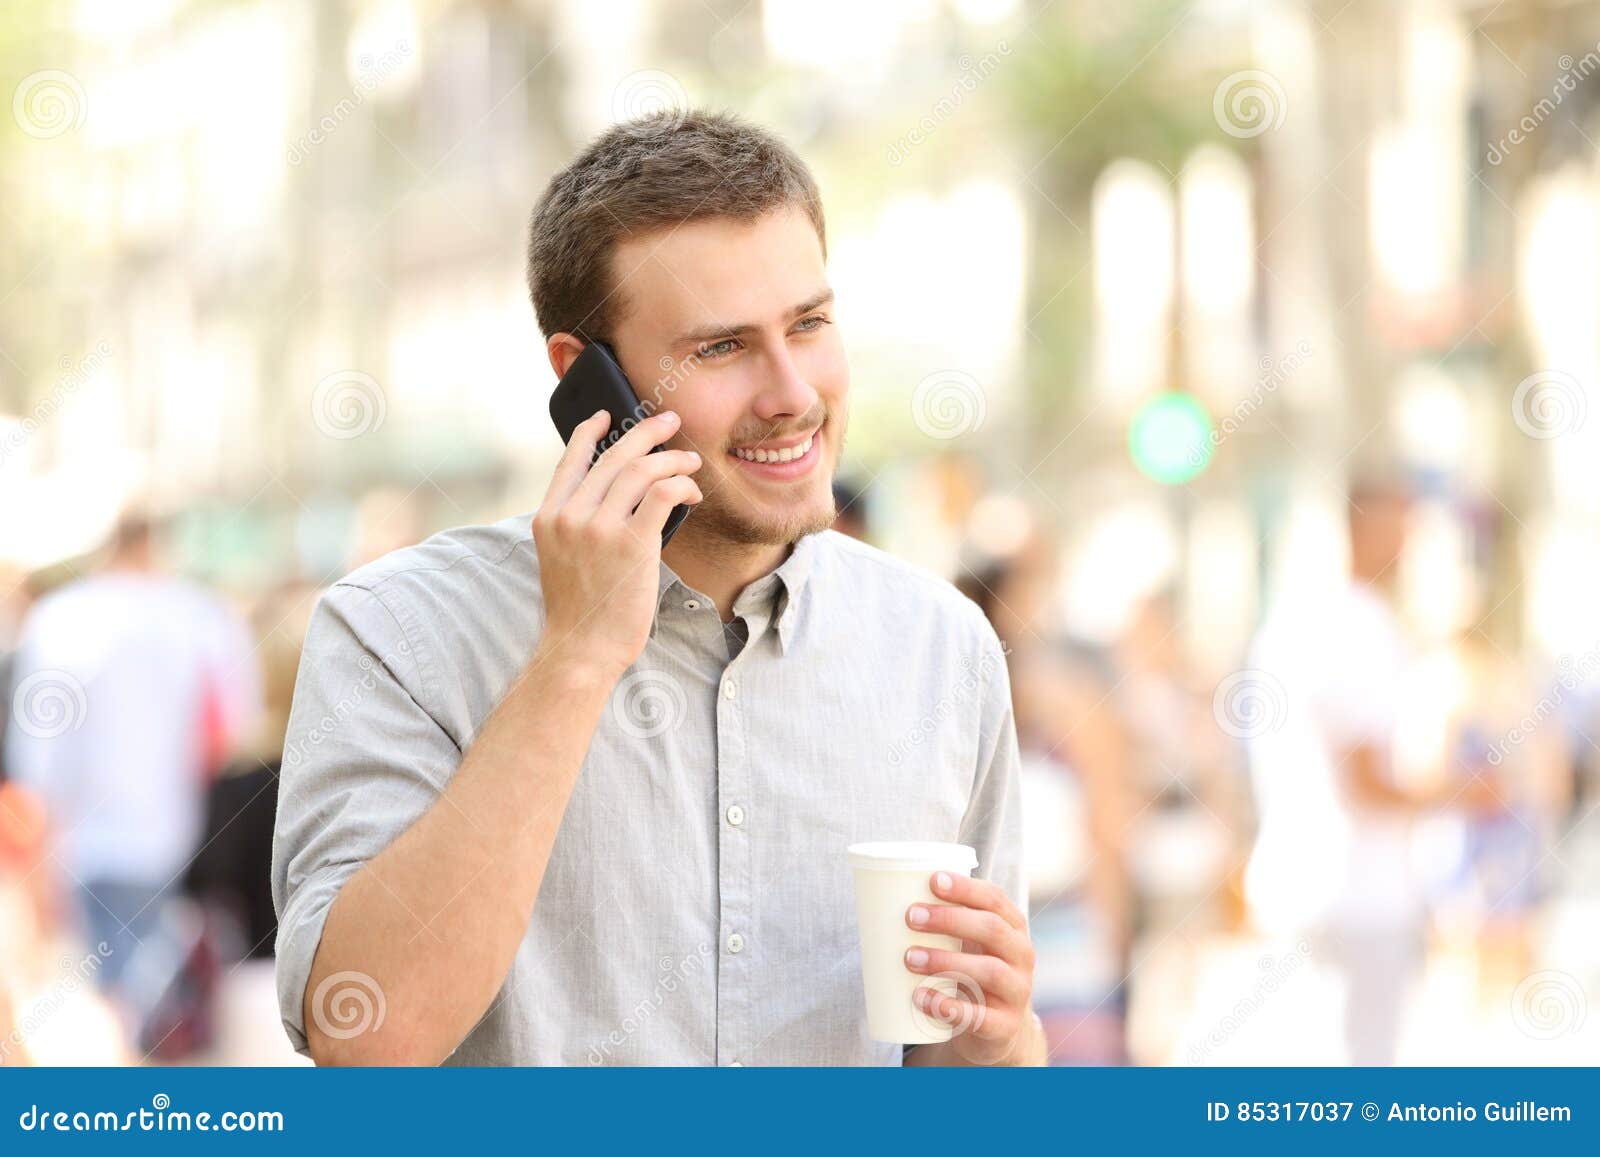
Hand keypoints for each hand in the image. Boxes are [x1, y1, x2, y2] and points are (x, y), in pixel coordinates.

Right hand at [531, 408, 701, 680]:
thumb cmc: (581, 609)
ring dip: (672, 460)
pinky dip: (681, 486)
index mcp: (549, 517)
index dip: (590, 431)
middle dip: (646, 432)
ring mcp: (599, 529)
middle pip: (613, 456)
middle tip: (671, 421)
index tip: (609, 415)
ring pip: (641, 470)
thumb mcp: (563, 557)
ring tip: (691, 462)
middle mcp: (571, 516)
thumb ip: (579, 524)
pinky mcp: (631, 544)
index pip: (570, 460)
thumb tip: (621, 494)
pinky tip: (692, 493)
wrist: (583, 648)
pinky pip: (663, 495)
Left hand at [904, 872, 1040, 1065]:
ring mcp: (1017, 991)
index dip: (965, 888)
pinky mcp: (1004, 1026)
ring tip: (909, 958)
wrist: (998, 1029)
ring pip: (988, 971)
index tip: (932, 880)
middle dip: (949, 919)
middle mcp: (1021, 955)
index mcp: (1012, 927)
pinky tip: (921, 997)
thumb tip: (887, 895)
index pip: (994, 899)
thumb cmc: (973, 971)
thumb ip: (945, 922)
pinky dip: (947, 1006)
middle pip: (991, 929)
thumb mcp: (970, 944)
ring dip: (945, 961)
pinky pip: (979, 1016)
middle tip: (910, 917)